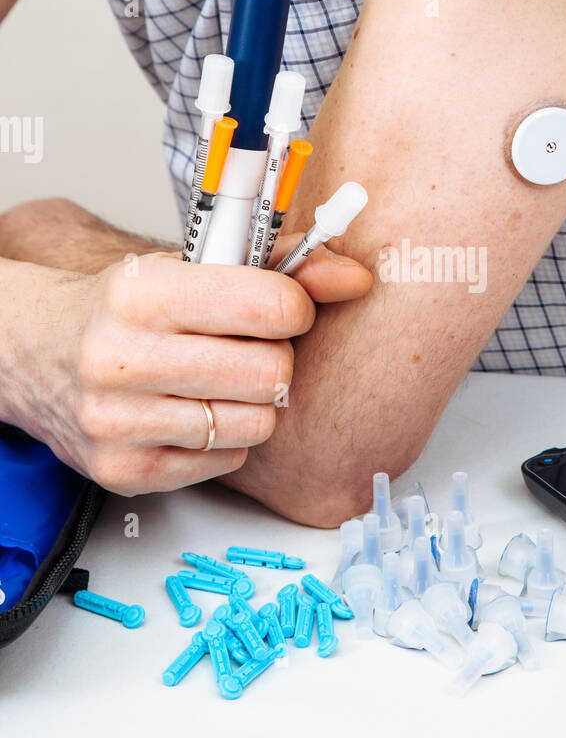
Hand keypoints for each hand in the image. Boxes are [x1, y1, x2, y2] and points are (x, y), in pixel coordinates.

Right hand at [4, 248, 370, 494]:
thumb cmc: (126, 307)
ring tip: (220, 381)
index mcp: (140, 294)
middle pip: (270, 374)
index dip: (294, 308)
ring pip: (256, 425)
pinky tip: (194, 411)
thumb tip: (356, 277)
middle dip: (276, 359)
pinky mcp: (123, 472)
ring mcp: (117, 423)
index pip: (269, 307)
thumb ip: (281, 265)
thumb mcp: (191, 268)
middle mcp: (120, 359)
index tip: (282, 308)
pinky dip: (226, 440)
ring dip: (254, 404)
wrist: (37, 352)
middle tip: (251, 349)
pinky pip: (227, 463)